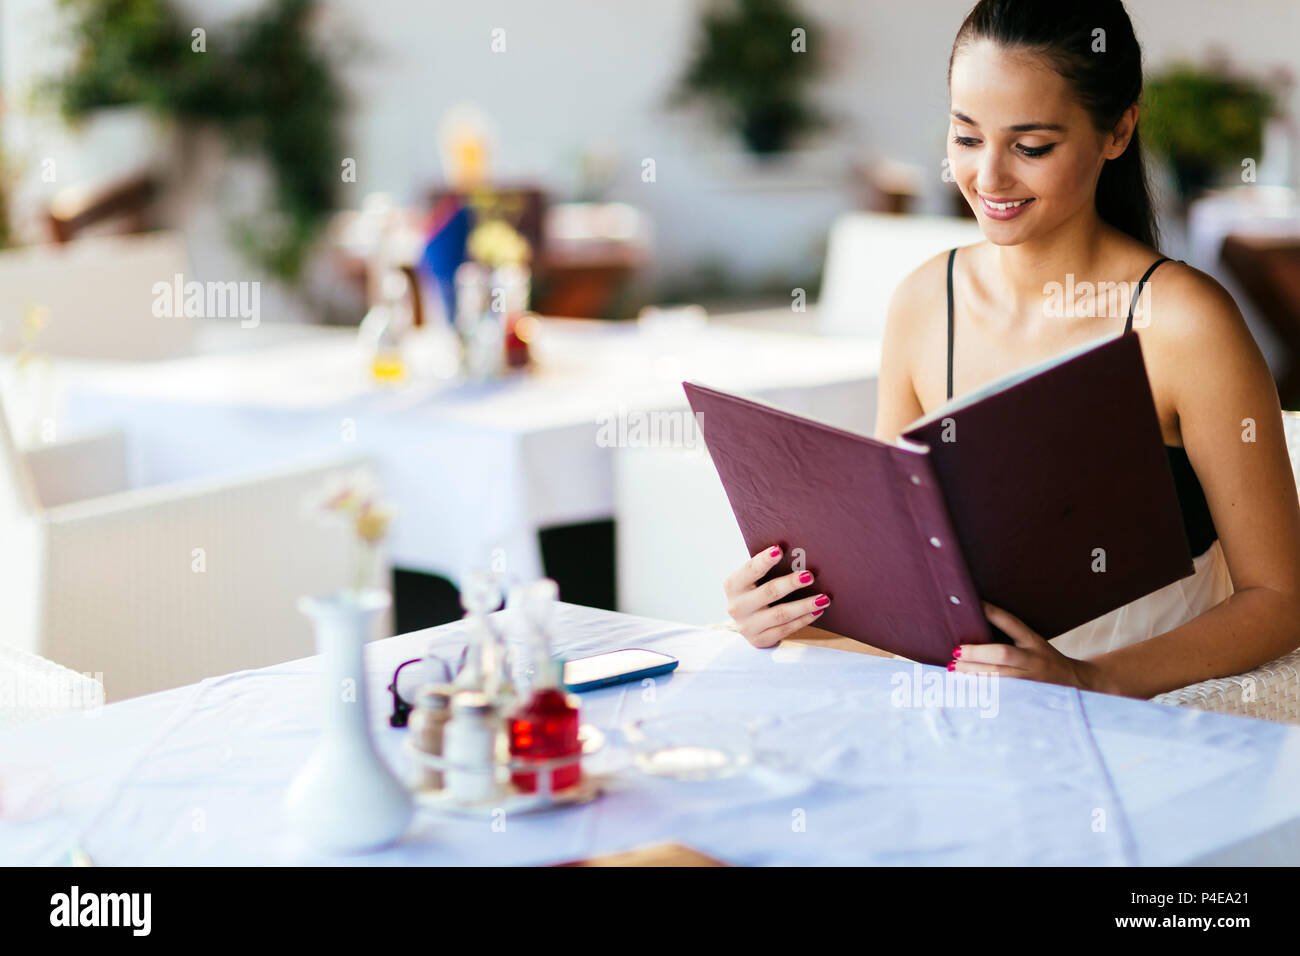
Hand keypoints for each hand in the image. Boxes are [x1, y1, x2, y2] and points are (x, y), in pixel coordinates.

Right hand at [723, 545, 830, 647]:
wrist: (747, 622)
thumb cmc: (755, 592)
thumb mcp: (753, 581)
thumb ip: (767, 570)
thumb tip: (798, 556)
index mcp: (733, 585)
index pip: (750, 570)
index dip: (764, 560)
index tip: (779, 550)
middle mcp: (737, 606)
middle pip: (769, 592)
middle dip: (791, 583)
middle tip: (810, 576)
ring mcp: (747, 626)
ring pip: (781, 614)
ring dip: (804, 605)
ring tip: (823, 598)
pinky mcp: (759, 640)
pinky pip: (785, 629)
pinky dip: (803, 619)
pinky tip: (817, 611)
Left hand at [950, 601, 1098, 690]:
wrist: (1074, 683)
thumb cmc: (1044, 658)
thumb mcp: (1032, 642)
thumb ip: (1008, 634)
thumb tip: (974, 623)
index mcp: (1034, 641)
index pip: (1012, 623)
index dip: (994, 614)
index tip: (976, 605)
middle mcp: (1033, 660)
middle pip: (1003, 654)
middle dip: (978, 652)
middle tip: (957, 650)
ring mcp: (1029, 680)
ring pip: (999, 676)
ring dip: (974, 672)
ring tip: (953, 667)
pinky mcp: (1025, 696)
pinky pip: (1000, 693)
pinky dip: (981, 689)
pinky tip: (965, 686)